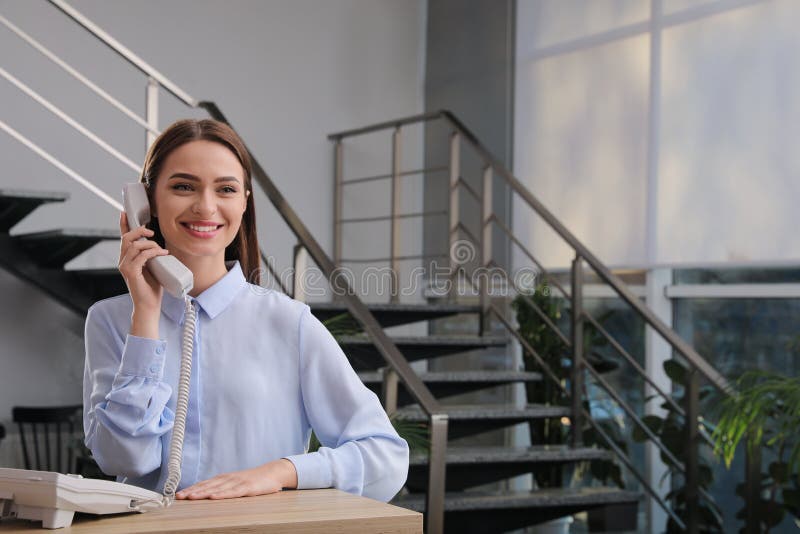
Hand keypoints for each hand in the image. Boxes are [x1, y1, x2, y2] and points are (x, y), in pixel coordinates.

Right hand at [119, 212, 168, 334]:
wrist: (149, 305)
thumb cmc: (152, 288)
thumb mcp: (154, 267)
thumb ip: (152, 257)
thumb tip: (161, 247)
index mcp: (128, 259)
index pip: (123, 238)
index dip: (123, 224)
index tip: (125, 213)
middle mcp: (123, 261)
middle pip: (127, 238)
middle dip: (139, 231)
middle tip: (153, 233)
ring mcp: (125, 267)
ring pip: (134, 245)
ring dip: (150, 244)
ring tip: (161, 250)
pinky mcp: (130, 273)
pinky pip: (140, 256)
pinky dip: (152, 252)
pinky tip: (161, 254)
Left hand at [175, 459, 297, 499]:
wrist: (272, 472)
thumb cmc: (253, 480)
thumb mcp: (235, 483)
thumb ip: (222, 487)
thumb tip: (206, 494)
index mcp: (224, 478)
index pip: (204, 484)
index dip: (191, 489)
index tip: (178, 495)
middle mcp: (228, 479)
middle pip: (207, 485)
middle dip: (192, 491)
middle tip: (179, 497)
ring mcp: (237, 482)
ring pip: (217, 488)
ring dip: (203, 493)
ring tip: (191, 497)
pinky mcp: (247, 487)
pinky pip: (233, 492)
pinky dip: (222, 494)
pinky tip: (213, 497)